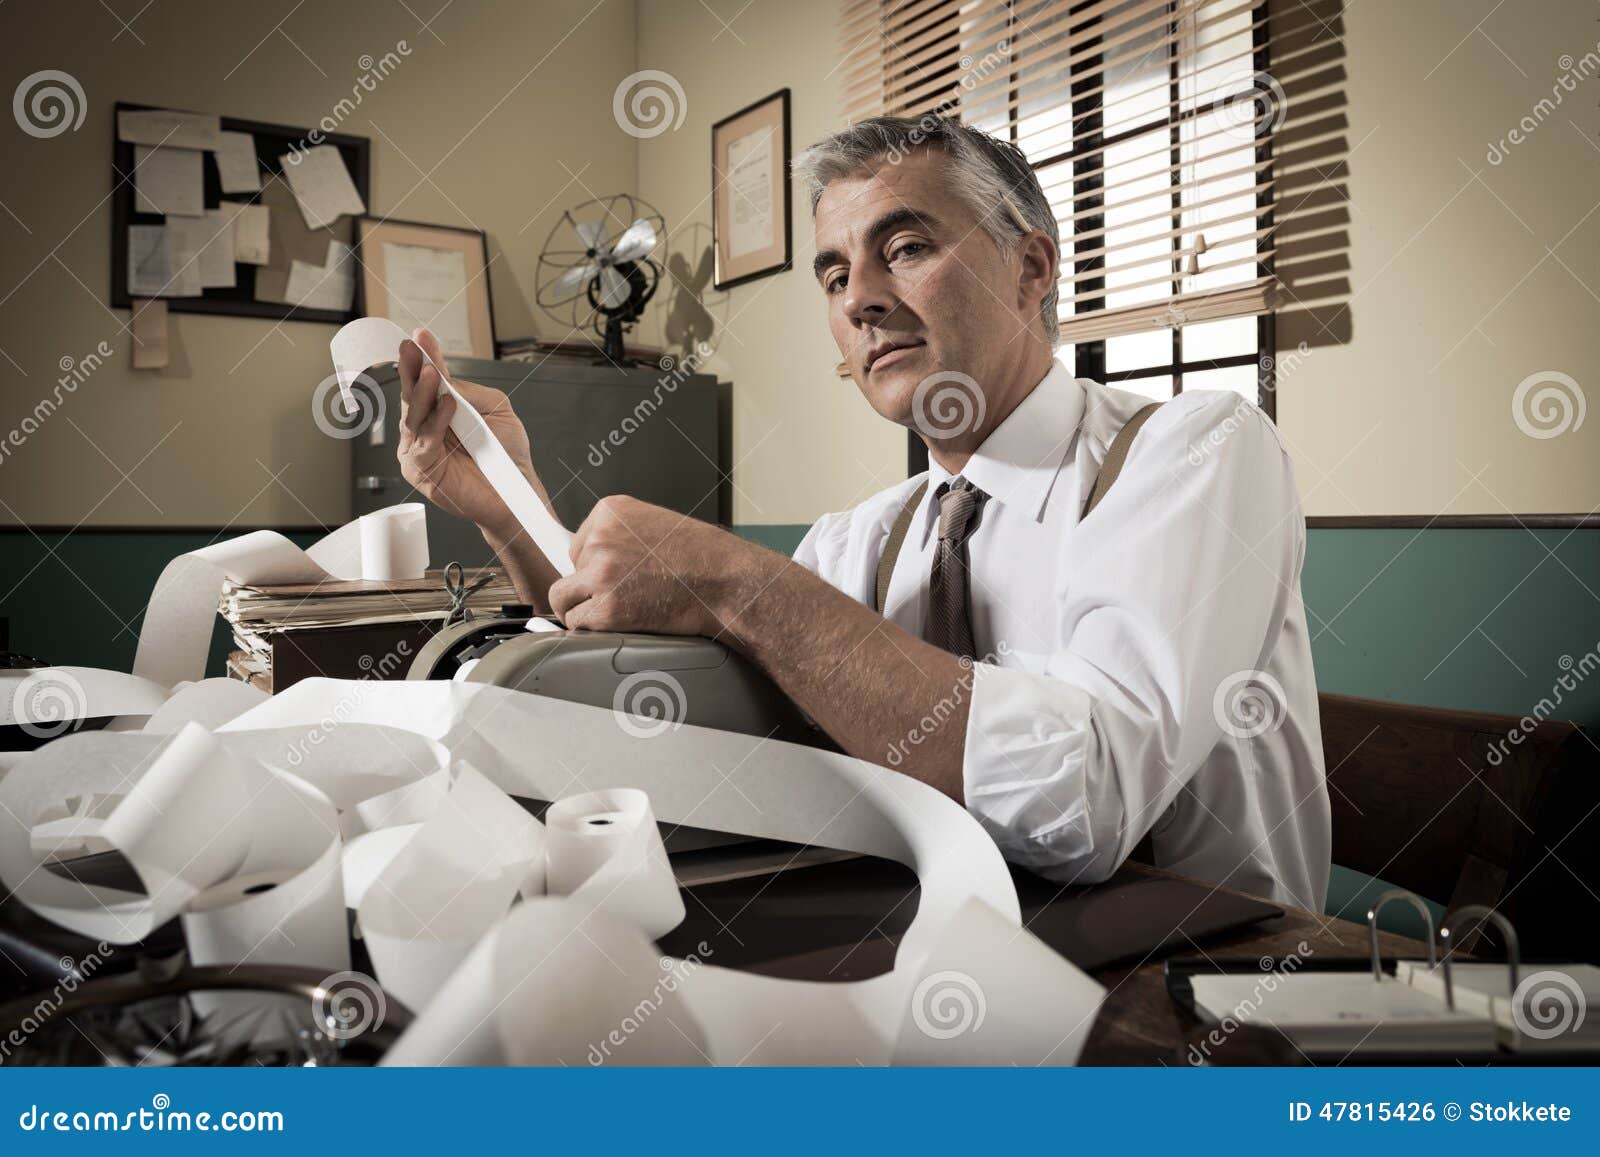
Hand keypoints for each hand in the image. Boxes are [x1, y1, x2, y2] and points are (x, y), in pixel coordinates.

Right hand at [396, 327, 535, 537]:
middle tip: (411, 348)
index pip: (427, 382)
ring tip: (432, 372)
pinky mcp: (421, 471)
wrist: (517, 491)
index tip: (418, 337)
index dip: (422, 359)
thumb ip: (471, 393)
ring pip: (414, 417)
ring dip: (423, 393)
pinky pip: (424, 443)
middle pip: (412, 396)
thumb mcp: (496, 411)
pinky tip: (448, 405)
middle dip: (411, 370)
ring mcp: (419, 450)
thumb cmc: (507, 455)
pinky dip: (436, 423)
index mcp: (441, 412)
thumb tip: (447, 378)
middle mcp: (425, 429)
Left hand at [548, 496, 764, 636]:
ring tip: (620, 609)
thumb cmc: (704, 557)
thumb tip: (592, 557)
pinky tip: (620, 622)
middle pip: (571, 569)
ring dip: (585, 607)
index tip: (617, 574)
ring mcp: (601, 573)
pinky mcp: (607, 608)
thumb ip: (620, 534)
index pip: (579, 542)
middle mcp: (601, 538)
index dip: (596, 563)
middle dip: (592, 584)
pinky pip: (577, 623)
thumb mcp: (655, 524)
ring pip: (564, 597)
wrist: (727, 582)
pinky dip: (594, 628)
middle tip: (627, 592)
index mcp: (611, 511)